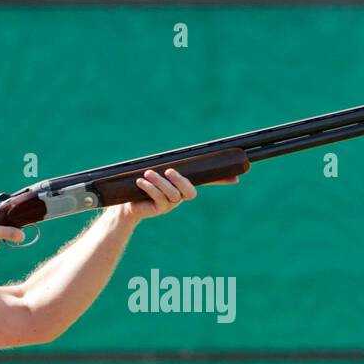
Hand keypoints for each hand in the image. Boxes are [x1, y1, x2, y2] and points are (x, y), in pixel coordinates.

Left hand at [120, 168, 238, 221]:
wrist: (127, 203)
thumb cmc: (142, 184)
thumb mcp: (154, 172)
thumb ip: (165, 164)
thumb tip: (169, 154)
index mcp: (183, 184)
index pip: (207, 181)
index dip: (222, 181)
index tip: (237, 179)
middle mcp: (180, 196)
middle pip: (190, 192)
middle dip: (180, 181)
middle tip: (168, 171)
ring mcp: (171, 204)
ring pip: (172, 195)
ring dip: (159, 183)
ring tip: (147, 174)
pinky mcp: (159, 210)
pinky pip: (159, 199)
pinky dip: (150, 188)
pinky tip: (141, 181)